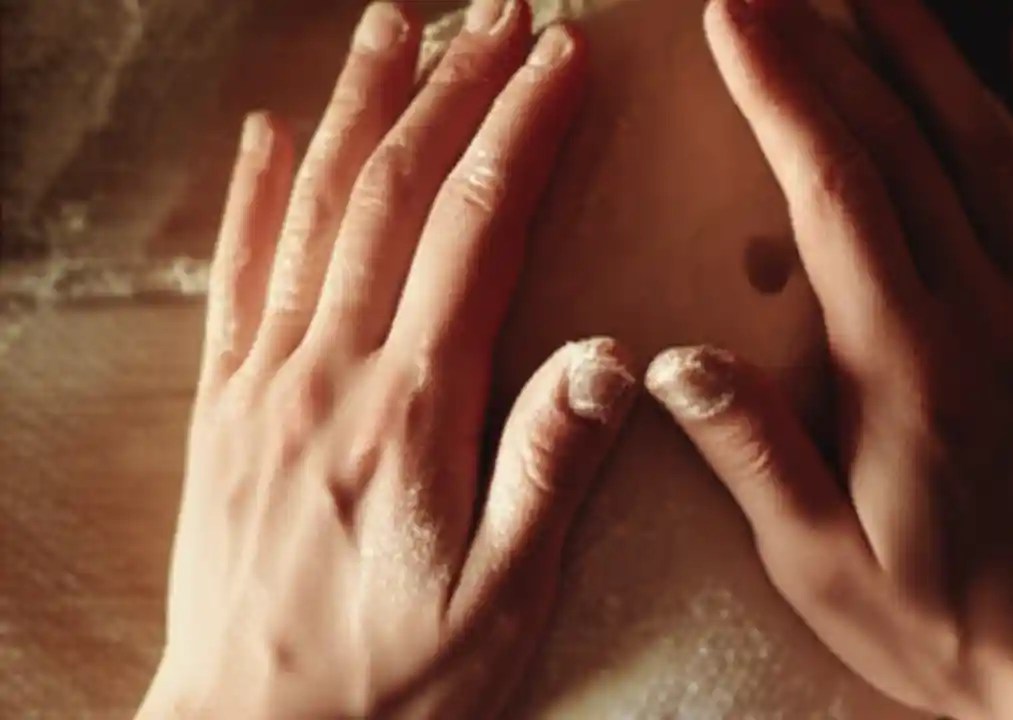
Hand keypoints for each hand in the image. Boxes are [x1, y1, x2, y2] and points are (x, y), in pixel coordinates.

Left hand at [137, 3, 637, 717]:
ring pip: (309, 210)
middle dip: (451, 87)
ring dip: (354, 105)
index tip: (561, 58)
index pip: (472, 231)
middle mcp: (325, 371)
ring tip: (394, 22)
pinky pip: (232, 275)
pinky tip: (267, 131)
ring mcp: (260, 380)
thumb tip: (609, 356)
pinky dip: (250, 192)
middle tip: (500, 10)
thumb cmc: (393, 680)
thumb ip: (548, 470)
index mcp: (407, 410)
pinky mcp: (221, 405)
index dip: (519, 132)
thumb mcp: (499, 600)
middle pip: (391, 192)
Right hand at [646, 0, 1012, 717]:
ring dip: (928, 51)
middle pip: (907, 143)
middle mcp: (989, 314)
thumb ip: (752, 453)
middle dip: (833, 45)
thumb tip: (668, 359)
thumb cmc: (948, 621)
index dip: (783, 91)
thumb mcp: (824, 565)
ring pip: (987, 145)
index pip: (838, 191)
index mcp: (912, 365)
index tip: (736, 16)